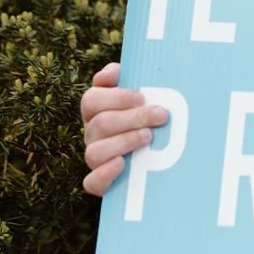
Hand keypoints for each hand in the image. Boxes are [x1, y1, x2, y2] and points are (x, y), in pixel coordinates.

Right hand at [81, 62, 168, 196]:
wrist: (161, 156)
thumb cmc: (151, 117)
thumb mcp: (145, 95)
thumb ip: (133, 78)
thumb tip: (116, 72)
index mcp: (96, 110)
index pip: (92, 99)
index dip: (115, 97)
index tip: (141, 96)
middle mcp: (92, 133)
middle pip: (100, 123)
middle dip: (133, 117)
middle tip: (160, 114)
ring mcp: (95, 158)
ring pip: (96, 151)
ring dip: (124, 142)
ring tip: (148, 137)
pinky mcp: (100, 182)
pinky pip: (92, 182)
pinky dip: (105, 173)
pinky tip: (122, 164)